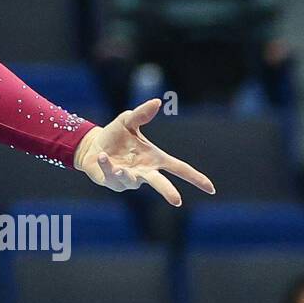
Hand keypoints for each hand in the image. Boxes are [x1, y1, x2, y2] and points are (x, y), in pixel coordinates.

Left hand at [73, 97, 215, 206]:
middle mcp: (144, 171)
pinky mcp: (112, 181)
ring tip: (121, 169)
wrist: (92, 146)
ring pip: (132, 180)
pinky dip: (108, 165)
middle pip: (160, 183)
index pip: (179, 169)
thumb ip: (142, 114)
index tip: (211, 188)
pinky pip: (111, 174)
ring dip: (127, 174)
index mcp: (154, 159)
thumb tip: (157, 102)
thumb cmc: (115, 136)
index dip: (195, 178)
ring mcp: (129, 178)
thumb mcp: (128, 121)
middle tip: (177, 201)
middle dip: (168, 191)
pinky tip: (104, 157)